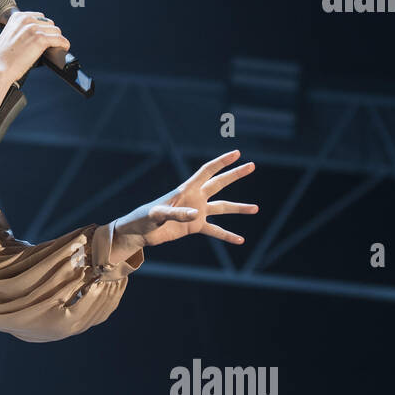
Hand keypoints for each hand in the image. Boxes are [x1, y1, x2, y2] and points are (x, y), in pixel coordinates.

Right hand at [0, 10, 69, 83]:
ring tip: (57, 47)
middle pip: (49, 23)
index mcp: (17, 17)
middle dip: (50, 33)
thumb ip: (21, 31)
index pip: (40, 17)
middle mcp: (26, 20)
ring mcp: (34, 29)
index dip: (44, 28)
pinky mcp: (41, 39)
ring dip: (57, 39)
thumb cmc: (1, 58)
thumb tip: (38, 34)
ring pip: (56, 31)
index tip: (45, 35)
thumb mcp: (9, 37)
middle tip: (50, 44)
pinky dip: (64, 44)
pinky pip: (60, 39)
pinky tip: (64, 48)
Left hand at [112, 149, 257, 250]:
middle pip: (219, 183)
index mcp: (186, 189)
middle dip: (235, 174)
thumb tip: (197, 214)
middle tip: (252, 166)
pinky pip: (215, 230)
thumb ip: (176, 213)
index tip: (237, 153)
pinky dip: (227, 235)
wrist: (139, 232)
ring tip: (255, 208)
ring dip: (238, 208)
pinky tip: (240, 240)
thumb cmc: (145, 218)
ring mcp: (196, 212)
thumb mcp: (158, 214)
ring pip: (222, 208)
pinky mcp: (194, 227)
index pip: (207, 171)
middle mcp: (195, 198)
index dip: (221, 162)